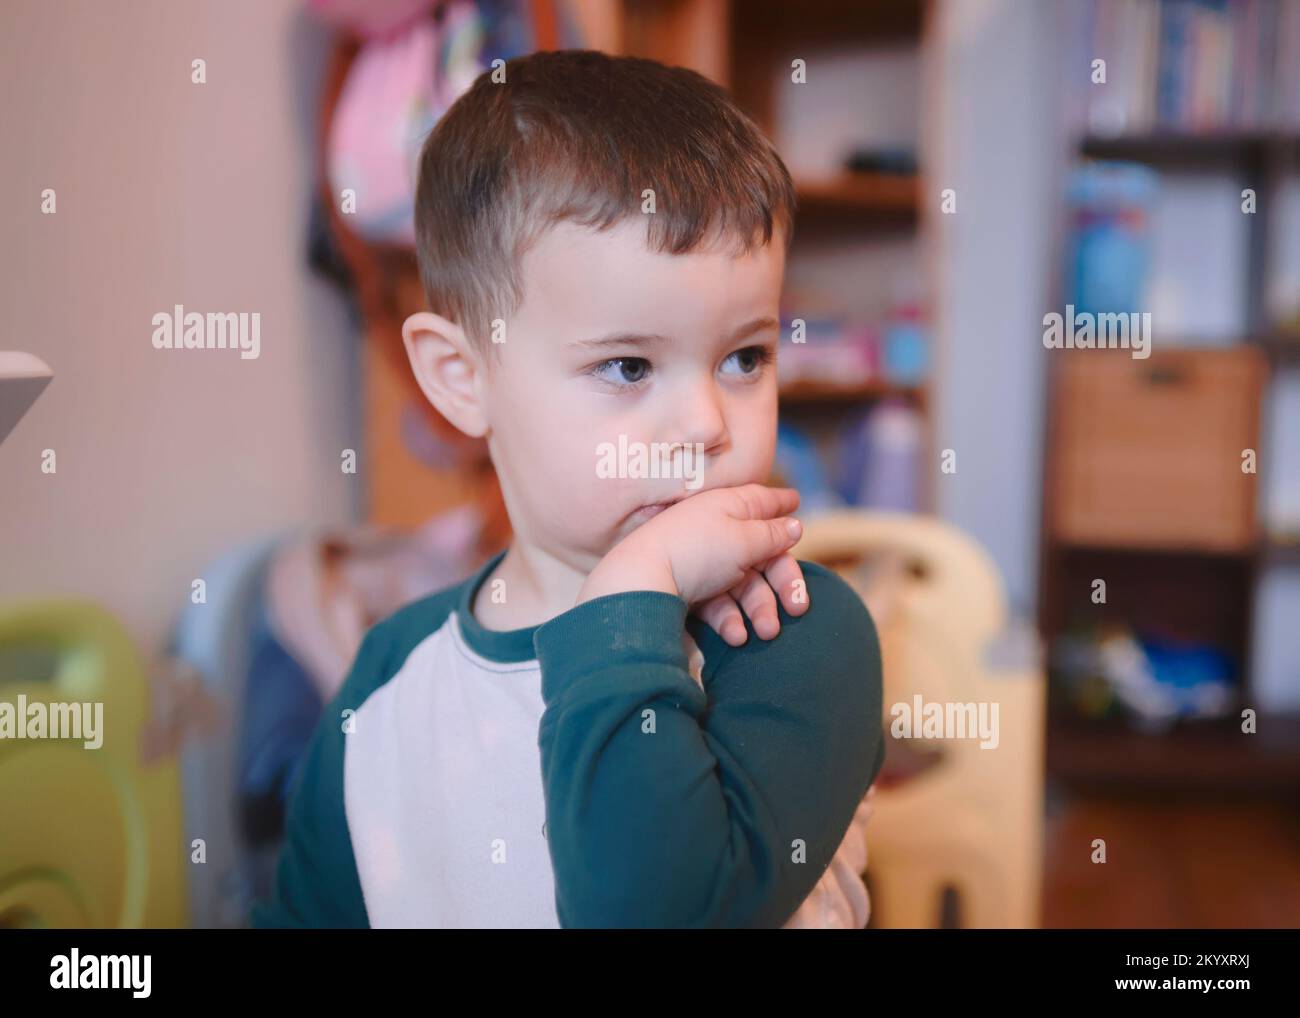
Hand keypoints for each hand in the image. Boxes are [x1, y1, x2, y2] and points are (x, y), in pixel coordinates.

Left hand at [577, 484, 809, 645]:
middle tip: (798, 608)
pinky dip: (729, 620)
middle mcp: (716, 531)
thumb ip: (773, 534)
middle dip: (783, 583)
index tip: (795, 501)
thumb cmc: (697, 551)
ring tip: (767, 633)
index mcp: (728, 507)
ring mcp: (703, 562)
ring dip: (760, 610)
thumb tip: (795, 524)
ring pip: (744, 585)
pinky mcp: (689, 591)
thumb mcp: (744, 540)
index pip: (760, 500)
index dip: (780, 502)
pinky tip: (735, 637)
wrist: (641, 583)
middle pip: (762, 554)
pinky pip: (718, 603)